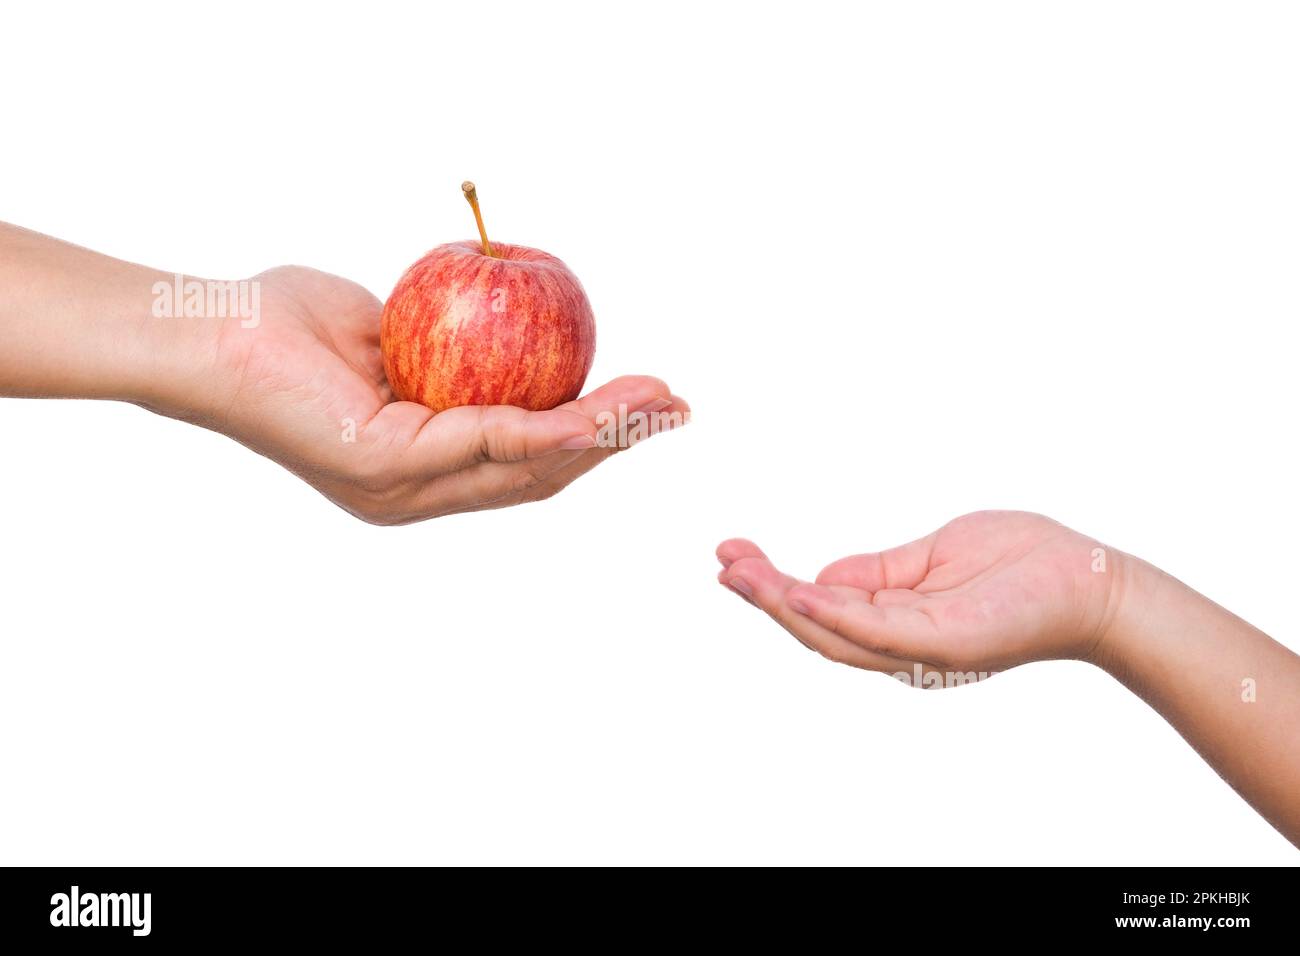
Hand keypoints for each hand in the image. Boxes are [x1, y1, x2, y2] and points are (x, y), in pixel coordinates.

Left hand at [198, 266, 686, 523]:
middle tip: (675, 407)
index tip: (646, 401)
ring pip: (524, 469)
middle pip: (539, 476)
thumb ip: (448, 346)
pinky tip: (592, 411)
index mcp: (420, 469)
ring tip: (656, 406)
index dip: (591, 438)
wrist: (205, 331)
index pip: (523, 461)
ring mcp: (401, 492)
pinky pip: (483, 444)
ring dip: (599, 438)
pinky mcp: (383, 470)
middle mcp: (416, 494)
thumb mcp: (390, 330)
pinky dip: (546, 428)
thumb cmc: (283, 323)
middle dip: (615, 443)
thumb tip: (504, 321)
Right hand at [716, 511, 1122, 684]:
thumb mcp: (929, 557)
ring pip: (836, 636)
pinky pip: (878, 632)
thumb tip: (820, 576)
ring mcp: (922, 647)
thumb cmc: (1019, 562)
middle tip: (722, 564)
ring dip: (784, 606)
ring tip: (741, 574)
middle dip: (765, 597)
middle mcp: (902, 643)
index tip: (732, 554)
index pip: (822, 606)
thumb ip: (876, 571)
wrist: (1091, 578)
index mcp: (897, 621)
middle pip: (817, 628)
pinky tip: (798, 591)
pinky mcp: (946, 643)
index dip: (775, 584)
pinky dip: (833, 614)